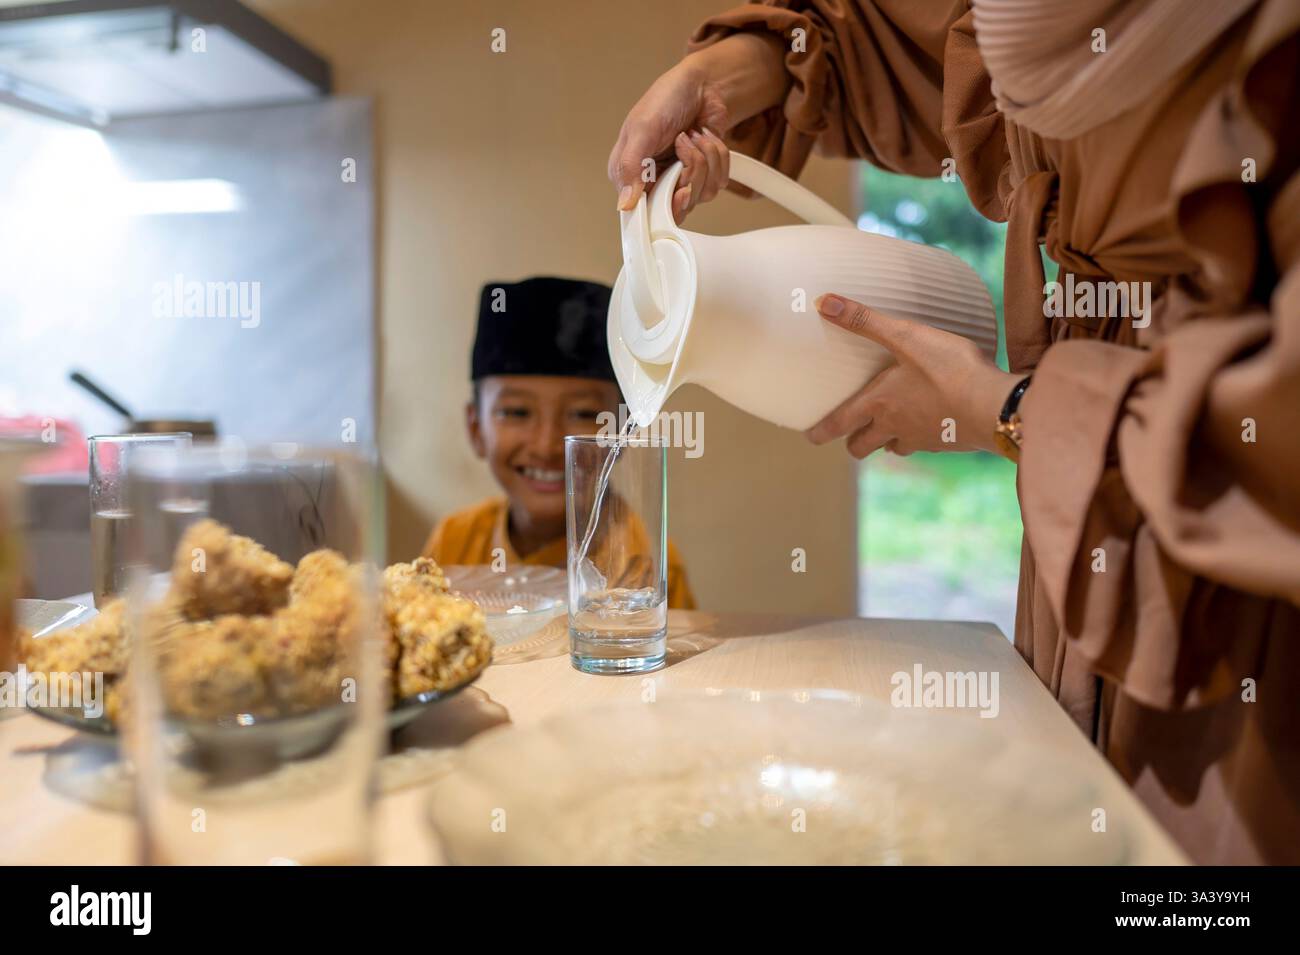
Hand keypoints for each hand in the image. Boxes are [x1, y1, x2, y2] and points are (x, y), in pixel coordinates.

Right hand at [607, 63, 730, 222]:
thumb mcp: (642, 129)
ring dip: (705, 158)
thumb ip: (631, 167)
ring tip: (692, 135)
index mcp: (630, 175)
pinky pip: (719, 181)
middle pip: (678, 208)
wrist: (700, 84)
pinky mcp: (704, 174)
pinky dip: (718, 156)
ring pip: (702, 194)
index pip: (644, 214)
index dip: (665, 208)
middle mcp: (654, 182)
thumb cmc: (666, 99)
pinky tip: (705, 138)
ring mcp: (680, 180)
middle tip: (684, 146)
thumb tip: (625, 205)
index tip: (679, 190)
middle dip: (689, 173)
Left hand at [806, 294, 1017, 457]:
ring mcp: (921, 438)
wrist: (993, 405)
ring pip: (892, 448)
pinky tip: (928, 425)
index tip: (811, 437)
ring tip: (886, 432)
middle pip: (862, 446)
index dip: (821, 431)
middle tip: (850, 438)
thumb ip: (864, 320)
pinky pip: (923, 445)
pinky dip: (918, 438)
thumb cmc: (949, 369)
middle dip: (853, 442)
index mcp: (879, 403)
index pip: (839, 423)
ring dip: (885, 441)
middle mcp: (894, 426)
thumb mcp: (906, 336)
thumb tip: (824, 302)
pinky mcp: (947, 443)